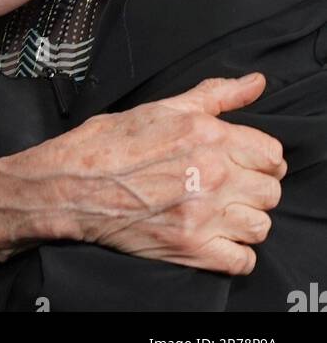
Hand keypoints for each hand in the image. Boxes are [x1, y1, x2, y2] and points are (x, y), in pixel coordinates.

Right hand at [0, 72, 284, 274]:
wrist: (69, 184)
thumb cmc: (109, 143)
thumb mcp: (163, 107)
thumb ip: (216, 95)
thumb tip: (255, 82)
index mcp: (207, 134)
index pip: (272, 154)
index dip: (260, 159)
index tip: (244, 163)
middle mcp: (211, 173)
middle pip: (270, 191)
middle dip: (254, 189)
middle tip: (228, 187)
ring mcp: (202, 213)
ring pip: (260, 226)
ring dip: (245, 221)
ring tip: (221, 213)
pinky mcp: (190, 248)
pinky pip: (242, 260)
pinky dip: (234, 254)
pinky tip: (214, 238)